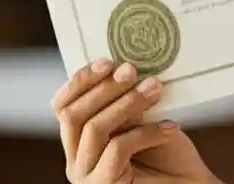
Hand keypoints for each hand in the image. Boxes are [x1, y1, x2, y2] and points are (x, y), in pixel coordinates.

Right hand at [52, 59, 218, 183]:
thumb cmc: (167, 154)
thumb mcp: (142, 120)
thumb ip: (125, 102)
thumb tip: (122, 67)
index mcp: (78, 141)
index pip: (62, 106)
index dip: (81, 81)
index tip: (109, 61)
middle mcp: (75, 160)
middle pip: (72, 115)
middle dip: (103, 88)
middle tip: (132, 70)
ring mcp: (86, 176)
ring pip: (94, 129)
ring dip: (127, 103)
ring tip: (155, 89)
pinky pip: (118, 149)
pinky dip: (146, 132)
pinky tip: (170, 127)